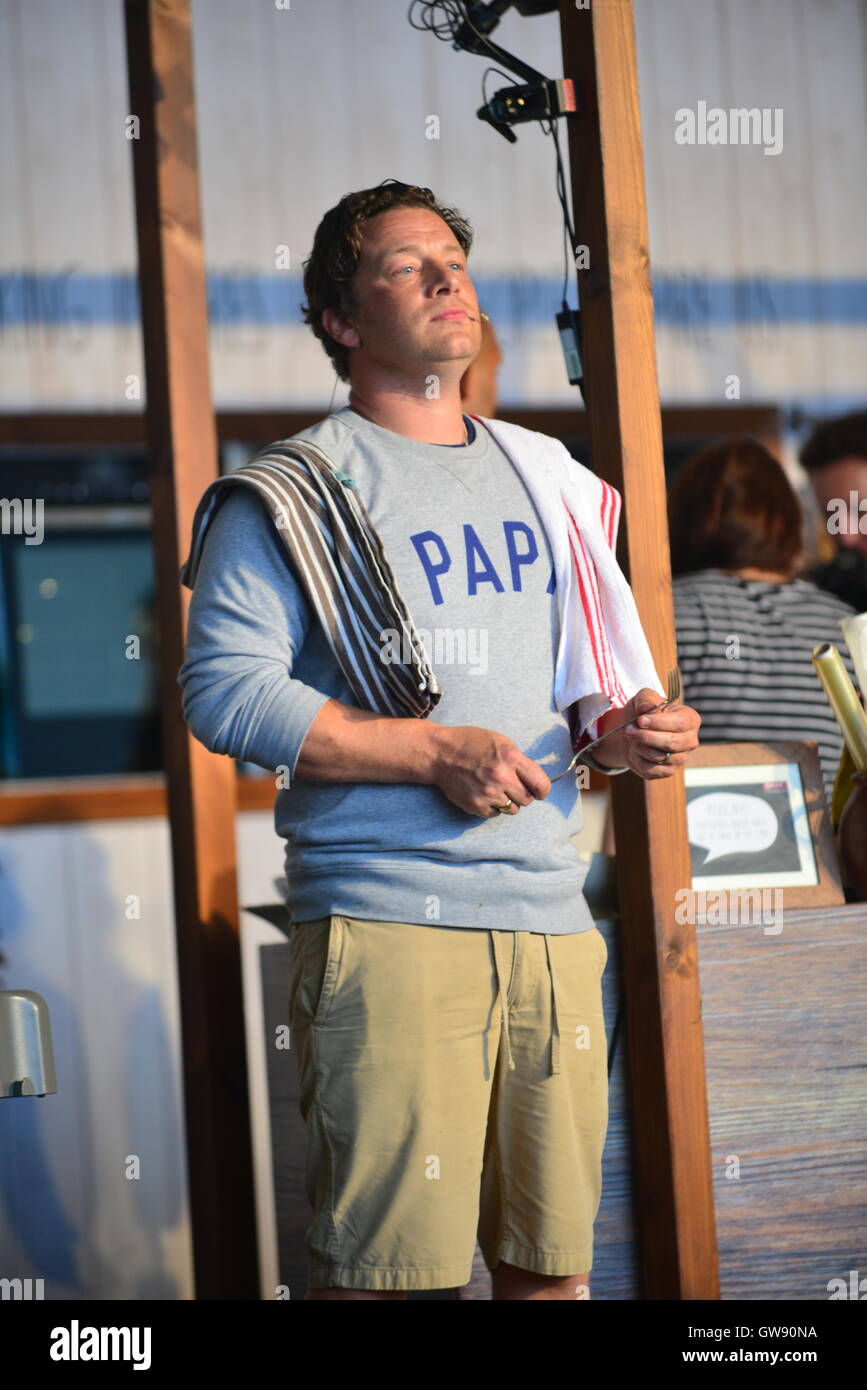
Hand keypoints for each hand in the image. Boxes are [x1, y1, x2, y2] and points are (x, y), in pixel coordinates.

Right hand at [430, 724, 550, 817]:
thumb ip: (519, 760)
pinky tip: (485, 794)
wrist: (440, 754)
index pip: (541, 784)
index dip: (543, 790)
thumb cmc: (470, 743)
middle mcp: (502, 778)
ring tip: (496, 789)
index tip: (539, 791)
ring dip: (509, 802)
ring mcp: (488, 793)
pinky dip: (493, 807)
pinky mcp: (476, 805)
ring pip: (513, 809)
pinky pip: (496, 814)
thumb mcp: (500, 741)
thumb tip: (532, 778)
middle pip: (528, 799)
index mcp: (511, 758)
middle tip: (512, 786)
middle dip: (523, 794)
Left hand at [619, 687, 700, 779]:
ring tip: (632, 737)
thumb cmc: (644, 712)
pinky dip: (638, 759)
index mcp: (690, 719)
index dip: (658, 722)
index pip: (679, 723)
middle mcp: (690, 741)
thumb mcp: (644, 698)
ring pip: (659, 757)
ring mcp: (680, 758)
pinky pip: (652, 770)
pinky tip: (635, 750)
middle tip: (629, 729)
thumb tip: (646, 708)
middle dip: (646, 736)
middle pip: (672, 743)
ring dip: (639, 746)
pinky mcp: (668, 771)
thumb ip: (646, 699)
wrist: (634, 732)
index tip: (640, 720)